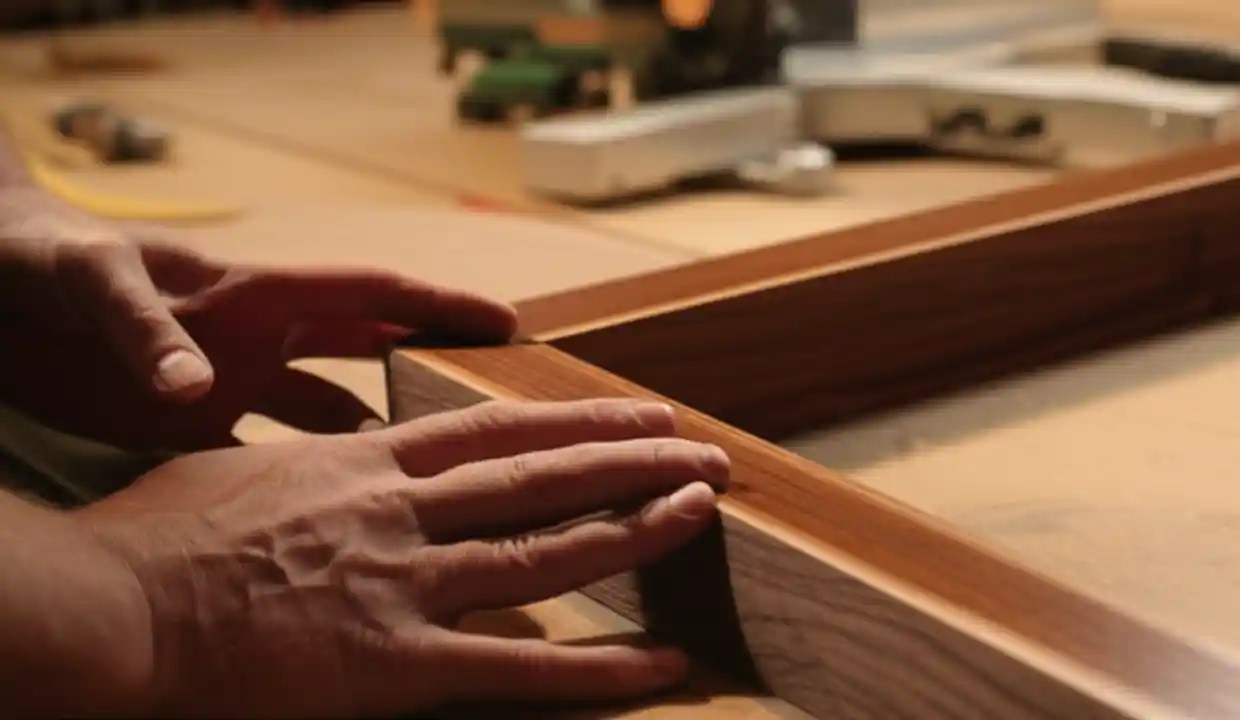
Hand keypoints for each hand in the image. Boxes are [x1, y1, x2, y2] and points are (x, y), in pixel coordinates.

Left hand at [0, 194, 516, 450]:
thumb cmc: (40, 261)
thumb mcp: (90, 281)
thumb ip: (145, 328)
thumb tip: (195, 385)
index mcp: (252, 292)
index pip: (369, 292)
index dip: (440, 307)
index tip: (506, 324)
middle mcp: (257, 337)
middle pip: (368, 350)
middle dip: (430, 367)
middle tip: (497, 402)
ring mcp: (230, 382)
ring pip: (328, 410)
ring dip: (374, 431)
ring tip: (434, 472)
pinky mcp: (190, 425)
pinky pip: (266, 454)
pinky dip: (302, 476)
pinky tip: (335, 511)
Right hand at [79, 399, 729, 716]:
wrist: (112, 605)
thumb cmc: (156, 539)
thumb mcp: (241, 469)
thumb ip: (312, 464)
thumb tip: (335, 461)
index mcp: (365, 463)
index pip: (497, 431)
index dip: (578, 421)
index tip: (638, 413)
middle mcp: (400, 510)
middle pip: (541, 477)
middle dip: (631, 461)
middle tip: (704, 453)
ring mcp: (403, 584)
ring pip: (544, 551)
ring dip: (631, 530)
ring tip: (700, 512)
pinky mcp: (393, 664)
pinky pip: (516, 669)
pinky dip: (594, 667)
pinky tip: (658, 662)